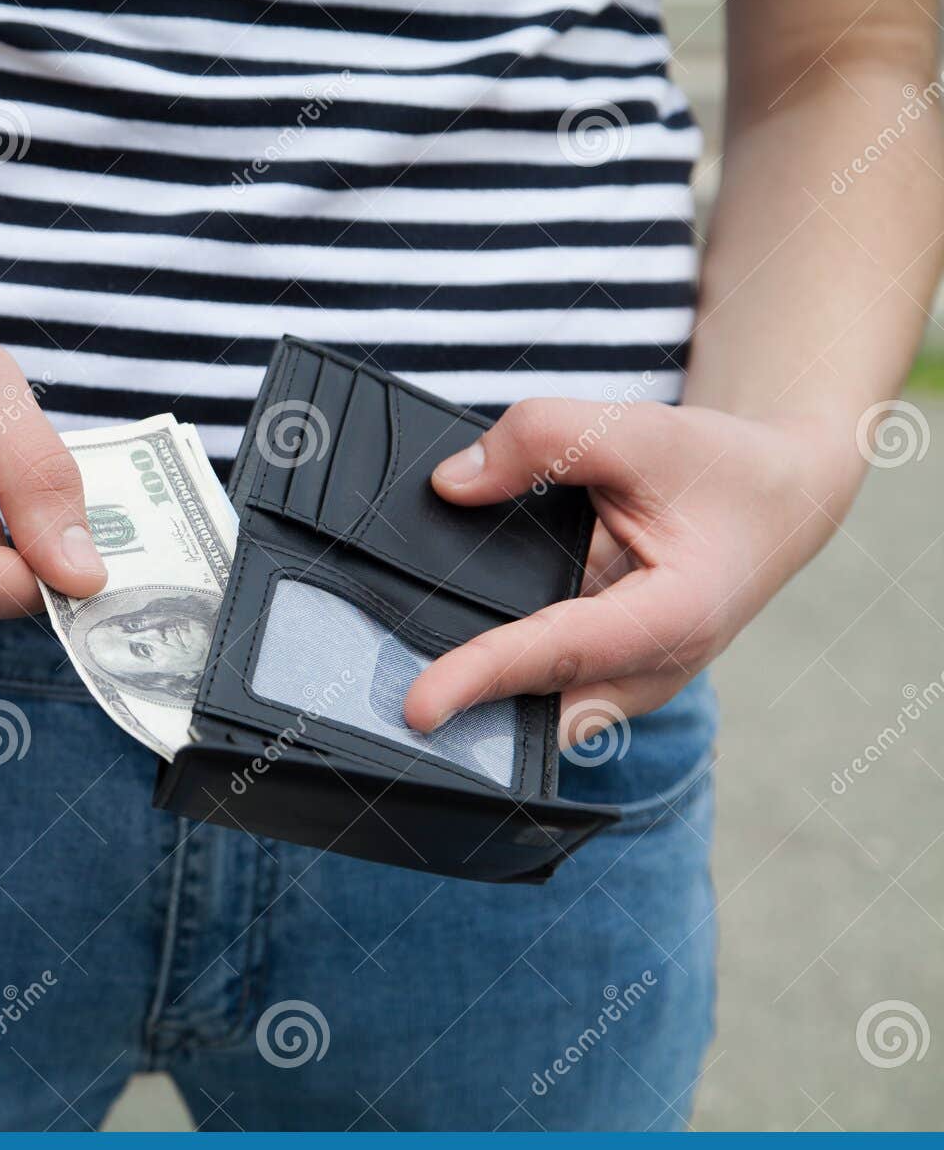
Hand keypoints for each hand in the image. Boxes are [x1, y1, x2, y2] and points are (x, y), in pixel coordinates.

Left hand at [402, 396, 864, 744]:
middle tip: (374, 711)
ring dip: (471, 706)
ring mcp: (622, 685)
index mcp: (674, 619)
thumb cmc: (720, 471)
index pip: (559, 655)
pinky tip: (427, 654)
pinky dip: (487, 677)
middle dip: (464, 720)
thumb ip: (545, 439)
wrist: (775, 501)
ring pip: (533, 716)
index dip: (483, 677)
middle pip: (537, 712)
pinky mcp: (597, 676)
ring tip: (381, 688)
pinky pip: (534, 690)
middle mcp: (647, 672)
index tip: (418, 706)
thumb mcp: (642, 428)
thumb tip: (450, 483)